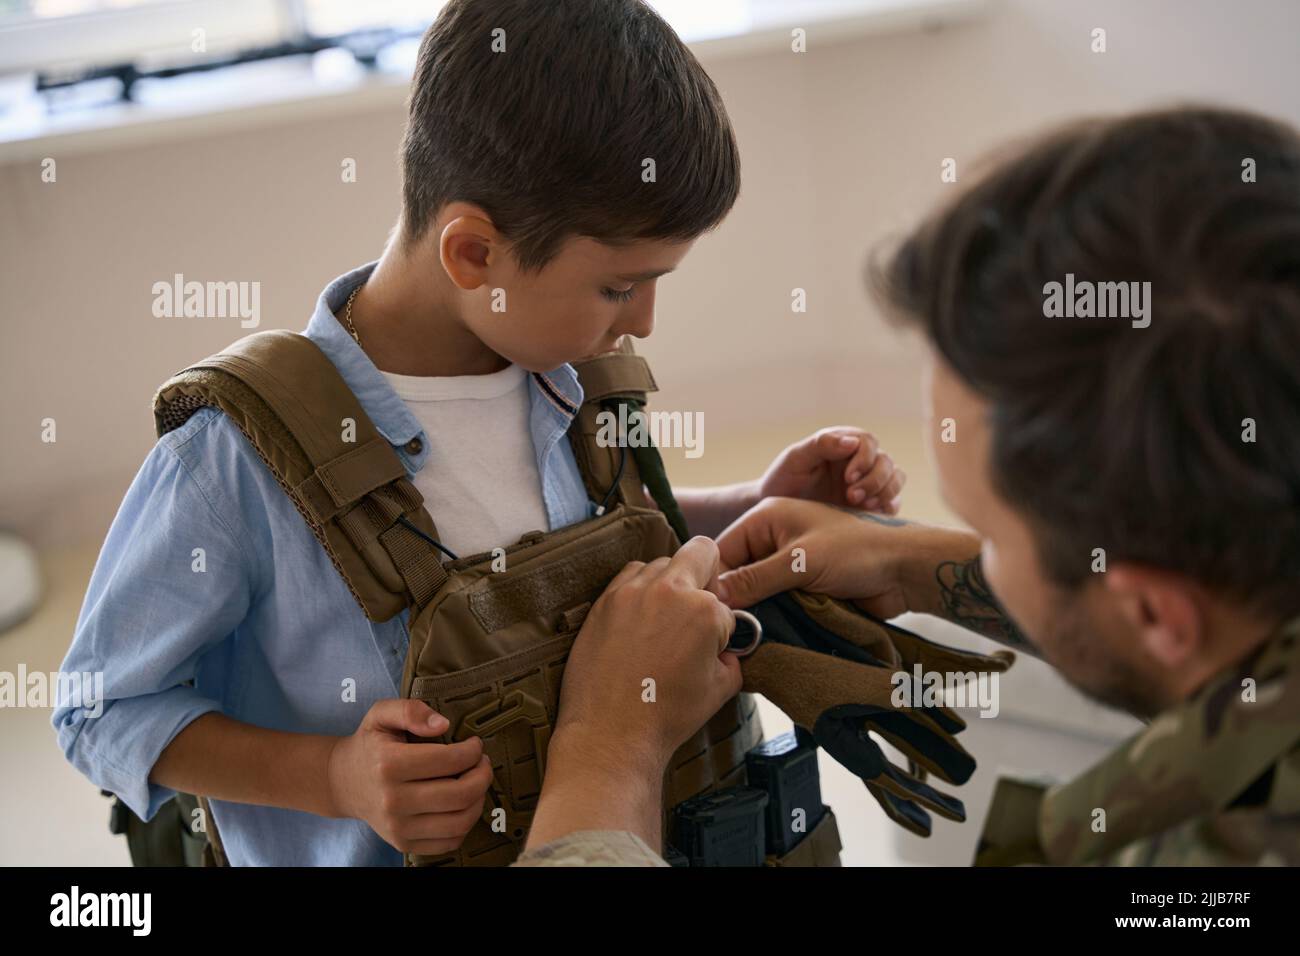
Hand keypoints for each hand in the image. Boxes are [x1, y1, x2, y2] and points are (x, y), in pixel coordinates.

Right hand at [326, 699, 493, 855]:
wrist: (344, 782)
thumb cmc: (370, 745)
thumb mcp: (381, 715)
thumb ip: (410, 710)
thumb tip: (442, 724)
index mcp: (389, 765)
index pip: (449, 760)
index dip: (472, 751)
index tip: (475, 745)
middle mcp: (392, 801)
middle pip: (460, 794)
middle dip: (483, 775)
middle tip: (482, 763)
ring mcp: (398, 827)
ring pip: (460, 822)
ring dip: (479, 800)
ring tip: (476, 782)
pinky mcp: (404, 843)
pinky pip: (450, 842)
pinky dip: (466, 823)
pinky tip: (462, 804)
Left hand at [553, 535, 743, 774]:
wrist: (611, 733)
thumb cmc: (666, 715)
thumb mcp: (721, 689)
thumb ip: (733, 657)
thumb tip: (727, 647)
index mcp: (704, 611)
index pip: (726, 605)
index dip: (723, 628)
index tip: (712, 645)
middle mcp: (669, 591)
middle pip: (700, 552)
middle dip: (707, 576)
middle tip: (697, 609)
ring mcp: (632, 592)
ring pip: (662, 563)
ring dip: (670, 583)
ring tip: (664, 618)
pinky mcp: (605, 601)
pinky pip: (630, 576)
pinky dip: (640, 589)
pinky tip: (640, 618)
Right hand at [714, 496, 978, 618]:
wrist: (906, 570)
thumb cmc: (857, 552)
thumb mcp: (800, 562)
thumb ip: (755, 579)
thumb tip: (715, 598)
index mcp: (768, 517)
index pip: (723, 550)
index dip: (714, 580)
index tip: (706, 611)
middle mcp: (776, 538)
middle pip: (738, 573)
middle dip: (734, 599)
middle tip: (726, 631)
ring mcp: (791, 563)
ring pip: (757, 592)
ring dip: (755, 612)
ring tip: (744, 638)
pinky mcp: (806, 587)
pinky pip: (778, 604)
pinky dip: (774, 618)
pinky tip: (765, 638)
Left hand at [757, 427, 904, 513]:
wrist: (777, 512)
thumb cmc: (783, 479)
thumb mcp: (796, 459)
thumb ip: (821, 445)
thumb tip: (852, 442)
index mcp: (843, 445)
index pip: (868, 442)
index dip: (865, 458)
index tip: (848, 477)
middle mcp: (860, 461)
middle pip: (886, 462)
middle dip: (874, 479)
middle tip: (852, 496)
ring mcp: (868, 483)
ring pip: (895, 479)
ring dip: (886, 491)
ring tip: (863, 506)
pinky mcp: (871, 505)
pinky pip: (893, 502)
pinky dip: (888, 506)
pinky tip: (870, 514)